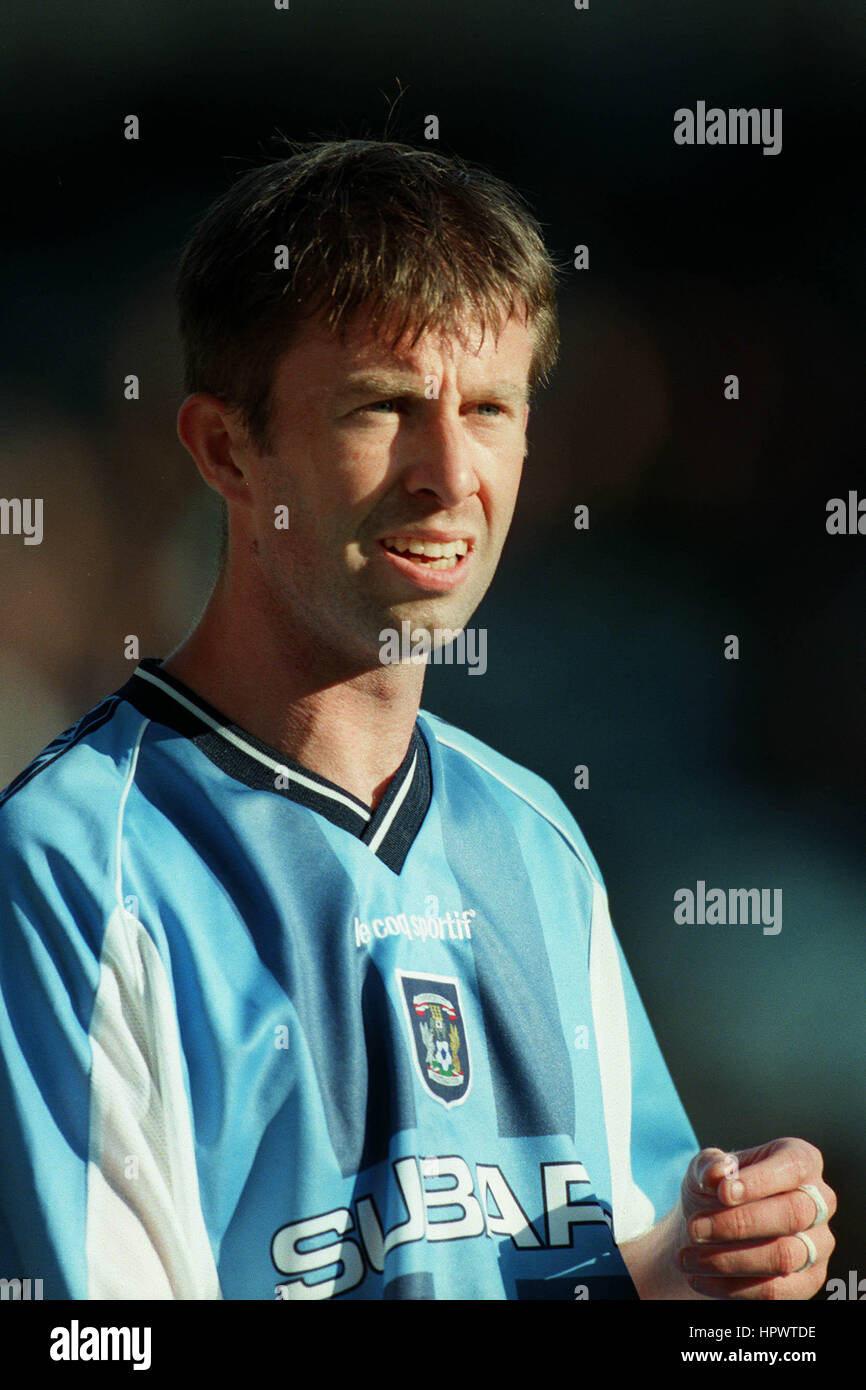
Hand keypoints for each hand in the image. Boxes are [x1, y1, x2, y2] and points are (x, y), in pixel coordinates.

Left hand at [677, 1139, 835, 1299]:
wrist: (711, 1233)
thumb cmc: (715, 1191)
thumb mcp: (705, 1169)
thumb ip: (709, 1166)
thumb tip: (717, 1173)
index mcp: (801, 1161)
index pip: (794, 1165)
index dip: (760, 1181)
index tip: (722, 1193)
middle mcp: (820, 1202)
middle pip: (793, 1213)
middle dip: (739, 1223)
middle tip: (695, 1228)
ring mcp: (818, 1244)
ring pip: (785, 1256)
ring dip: (729, 1259)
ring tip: (687, 1258)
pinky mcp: (808, 1282)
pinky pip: (776, 1292)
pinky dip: (732, 1287)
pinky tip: (699, 1278)